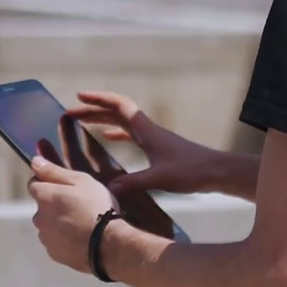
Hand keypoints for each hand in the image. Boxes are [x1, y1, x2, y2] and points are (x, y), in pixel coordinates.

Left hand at [28, 155, 114, 274]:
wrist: (107, 246)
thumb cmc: (96, 207)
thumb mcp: (81, 181)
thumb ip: (54, 171)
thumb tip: (34, 161)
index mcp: (44, 196)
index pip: (34, 183)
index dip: (48, 182)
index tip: (65, 186)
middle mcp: (38, 217)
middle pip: (42, 206)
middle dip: (54, 205)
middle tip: (78, 206)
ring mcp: (45, 238)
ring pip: (48, 225)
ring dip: (58, 223)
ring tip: (82, 224)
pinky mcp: (54, 254)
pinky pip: (56, 242)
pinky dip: (64, 239)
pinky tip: (81, 239)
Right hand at [66, 91, 223, 199]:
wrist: (216, 172)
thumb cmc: (190, 171)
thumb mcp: (160, 178)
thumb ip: (134, 183)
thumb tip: (109, 189)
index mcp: (146, 131)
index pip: (119, 106)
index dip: (98, 100)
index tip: (79, 96)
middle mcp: (148, 130)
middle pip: (116, 112)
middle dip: (93, 110)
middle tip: (70, 113)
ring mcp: (153, 138)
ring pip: (123, 122)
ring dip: (102, 120)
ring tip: (83, 123)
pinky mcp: (158, 148)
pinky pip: (131, 135)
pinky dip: (117, 133)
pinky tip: (109, 139)